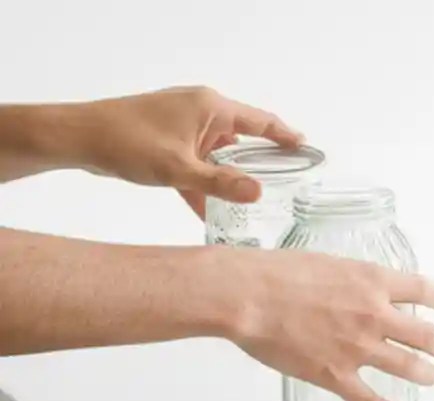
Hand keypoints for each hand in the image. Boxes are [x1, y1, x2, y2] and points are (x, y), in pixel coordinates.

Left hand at [69, 86, 302, 217]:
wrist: (78, 137)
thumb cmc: (127, 142)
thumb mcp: (178, 169)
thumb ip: (220, 183)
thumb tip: (259, 193)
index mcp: (210, 107)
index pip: (260, 122)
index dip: (285, 136)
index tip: (306, 148)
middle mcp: (200, 111)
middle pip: (241, 138)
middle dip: (260, 160)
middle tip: (286, 181)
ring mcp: (183, 125)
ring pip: (217, 154)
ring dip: (228, 177)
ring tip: (250, 202)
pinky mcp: (168, 139)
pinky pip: (196, 162)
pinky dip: (202, 182)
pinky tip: (208, 211)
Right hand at [210, 246, 433, 400]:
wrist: (247, 296)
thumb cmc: (278, 273)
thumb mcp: (330, 263)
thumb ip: (353, 280)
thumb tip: (360, 288)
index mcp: (373, 282)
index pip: (424, 291)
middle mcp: (374, 316)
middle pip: (428, 335)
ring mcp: (358, 348)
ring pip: (409, 368)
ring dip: (425, 374)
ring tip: (429, 376)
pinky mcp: (335, 375)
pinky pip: (368, 399)